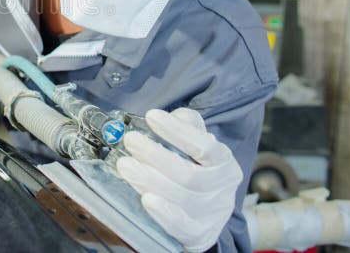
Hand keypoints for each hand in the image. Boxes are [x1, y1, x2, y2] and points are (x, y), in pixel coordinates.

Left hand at [116, 108, 242, 252]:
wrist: (207, 212)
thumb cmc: (197, 169)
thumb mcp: (197, 144)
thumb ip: (187, 125)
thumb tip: (172, 116)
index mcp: (224, 162)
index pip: (204, 146)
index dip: (177, 131)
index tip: (152, 116)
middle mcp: (222, 188)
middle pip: (189, 174)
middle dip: (155, 155)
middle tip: (131, 141)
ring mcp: (212, 213)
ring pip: (181, 198)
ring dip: (149, 180)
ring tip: (126, 165)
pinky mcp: (198, 234)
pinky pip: (181, 225)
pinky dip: (163, 212)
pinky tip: (146, 199)